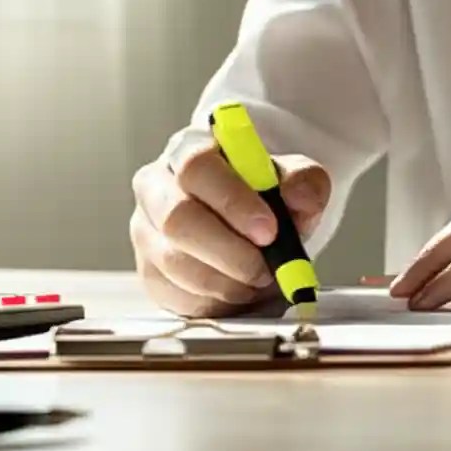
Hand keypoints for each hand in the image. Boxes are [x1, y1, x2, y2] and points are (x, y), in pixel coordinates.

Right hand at [130, 144, 330, 316]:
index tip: (269, 230)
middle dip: (229, 251)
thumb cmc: (265, 200)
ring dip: (227, 280)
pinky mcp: (149, 272)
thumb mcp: (294, 183)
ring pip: (176, 263)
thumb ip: (304, 183)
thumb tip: (301, 197)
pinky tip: (239, 288)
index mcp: (190, 150)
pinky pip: (177, 294)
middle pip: (177, 219)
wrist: (252, 231)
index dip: (232, 201)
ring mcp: (146, 231)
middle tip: (267, 268)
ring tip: (259, 277)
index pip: (198, 167)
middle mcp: (157, 187)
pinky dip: (216, 300)